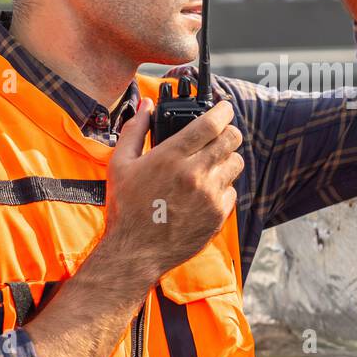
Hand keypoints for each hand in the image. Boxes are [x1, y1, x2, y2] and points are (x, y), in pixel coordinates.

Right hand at [99, 96, 243, 281]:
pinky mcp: (217, 215)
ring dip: (227, 158)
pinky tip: (205, 191)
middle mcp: (195, 173)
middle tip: (221, 133)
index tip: (224, 107)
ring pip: (236, 163)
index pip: (211, 123)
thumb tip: (147, 104)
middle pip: (231, 139)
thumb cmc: (125, 208)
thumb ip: (135, 130)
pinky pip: (232, 191)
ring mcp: (209, 195)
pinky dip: (223, 187)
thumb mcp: (120, 164)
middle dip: (228, 131)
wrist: (135, 252)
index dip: (223, 110)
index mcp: (171, 156)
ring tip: (211, 163)